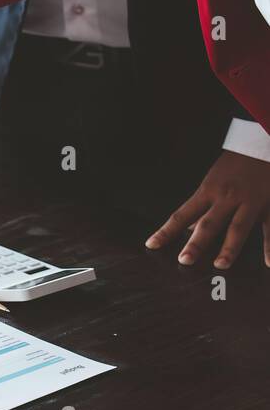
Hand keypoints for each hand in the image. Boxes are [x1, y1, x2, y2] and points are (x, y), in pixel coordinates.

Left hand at [145, 151, 269, 267]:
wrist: (262, 143)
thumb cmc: (234, 163)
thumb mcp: (212, 181)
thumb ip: (202, 206)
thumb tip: (189, 228)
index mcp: (208, 191)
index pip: (182, 214)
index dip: (166, 231)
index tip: (152, 244)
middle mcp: (226, 198)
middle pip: (208, 224)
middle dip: (196, 243)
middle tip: (184, 261)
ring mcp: (249, 202)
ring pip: (238, 228)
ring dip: (229, 248)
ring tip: (220, 265)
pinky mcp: (269, 204)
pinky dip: (269, 247)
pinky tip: (268, 263)